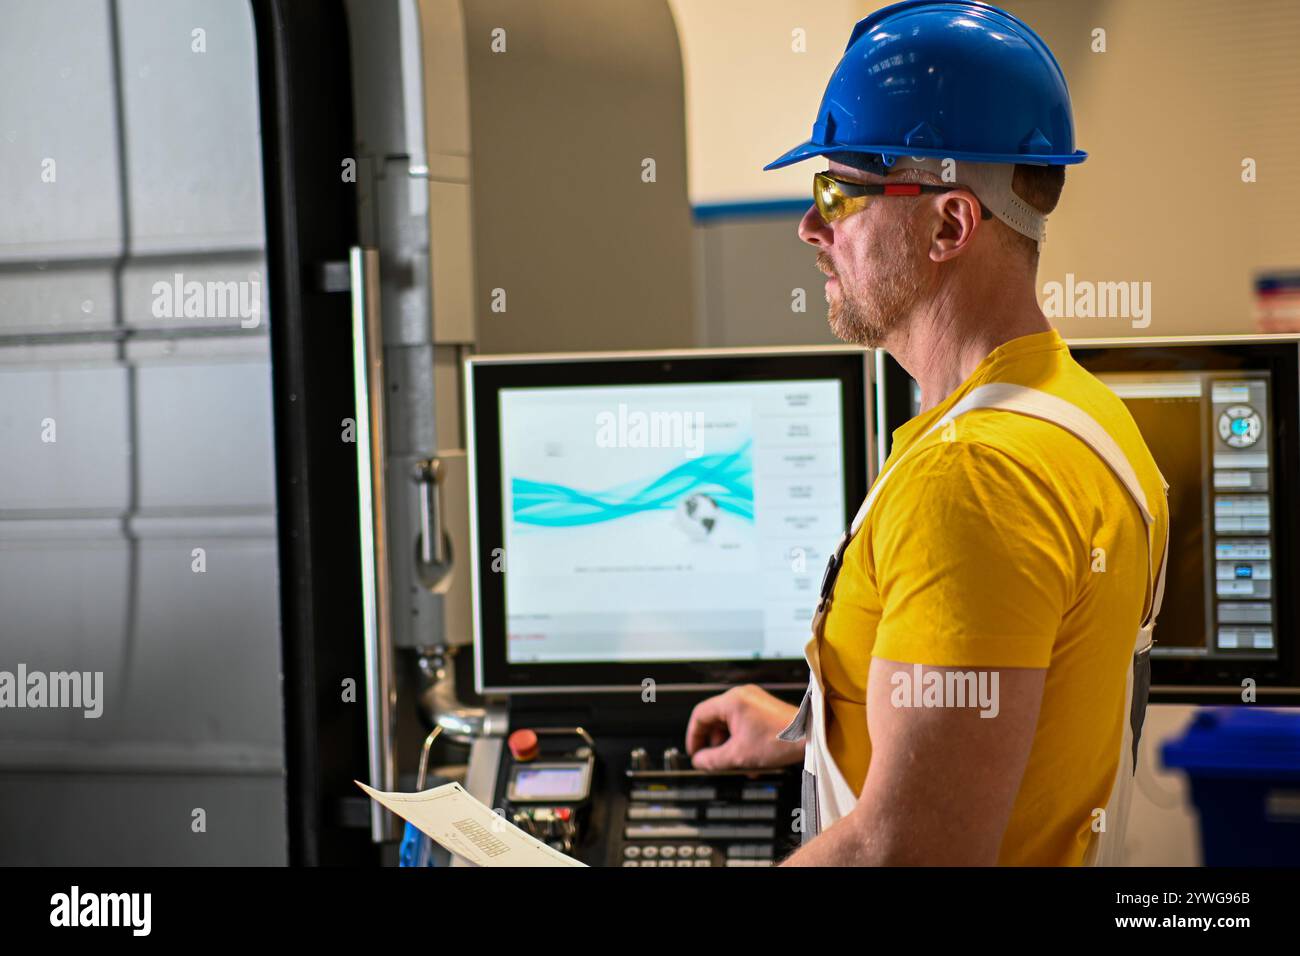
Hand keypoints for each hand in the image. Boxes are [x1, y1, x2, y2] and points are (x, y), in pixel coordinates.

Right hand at [685, 684, 804, 770]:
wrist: (809, 735)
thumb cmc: (779, 739)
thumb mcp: (739, 755)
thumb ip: (713, 760)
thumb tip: (699, 762)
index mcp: (731, 701)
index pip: (700, 715)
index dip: (694, 736)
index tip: (695, 753)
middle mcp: (741, 696)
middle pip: (715, 720)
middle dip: (714, 744)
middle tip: (714, 760)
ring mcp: (753, 700)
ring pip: (730, 724)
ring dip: (729, 745)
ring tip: (736, 763)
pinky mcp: (763, 708)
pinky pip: (744, 723)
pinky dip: (742, 740)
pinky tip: (749, 758)